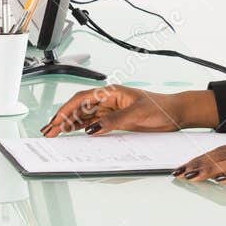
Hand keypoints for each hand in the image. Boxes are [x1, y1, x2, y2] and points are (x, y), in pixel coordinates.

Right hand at [39, 85, 216, 136]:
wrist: (176, 113)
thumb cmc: (161, 108)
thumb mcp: (136, 114)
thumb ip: (112, 121)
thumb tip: (92, 128)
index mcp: (111, 92)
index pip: (82, 100)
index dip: (66, 110)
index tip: (56, 121)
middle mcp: (108, 99)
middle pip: (79, 108)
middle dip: (62, 118)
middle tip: (49, 131)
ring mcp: (111, 110)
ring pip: (84, 116)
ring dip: (70, 124)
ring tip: (56, 133)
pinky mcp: (115, 119)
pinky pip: (94, 123)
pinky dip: (82, 127)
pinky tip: (74, 132)